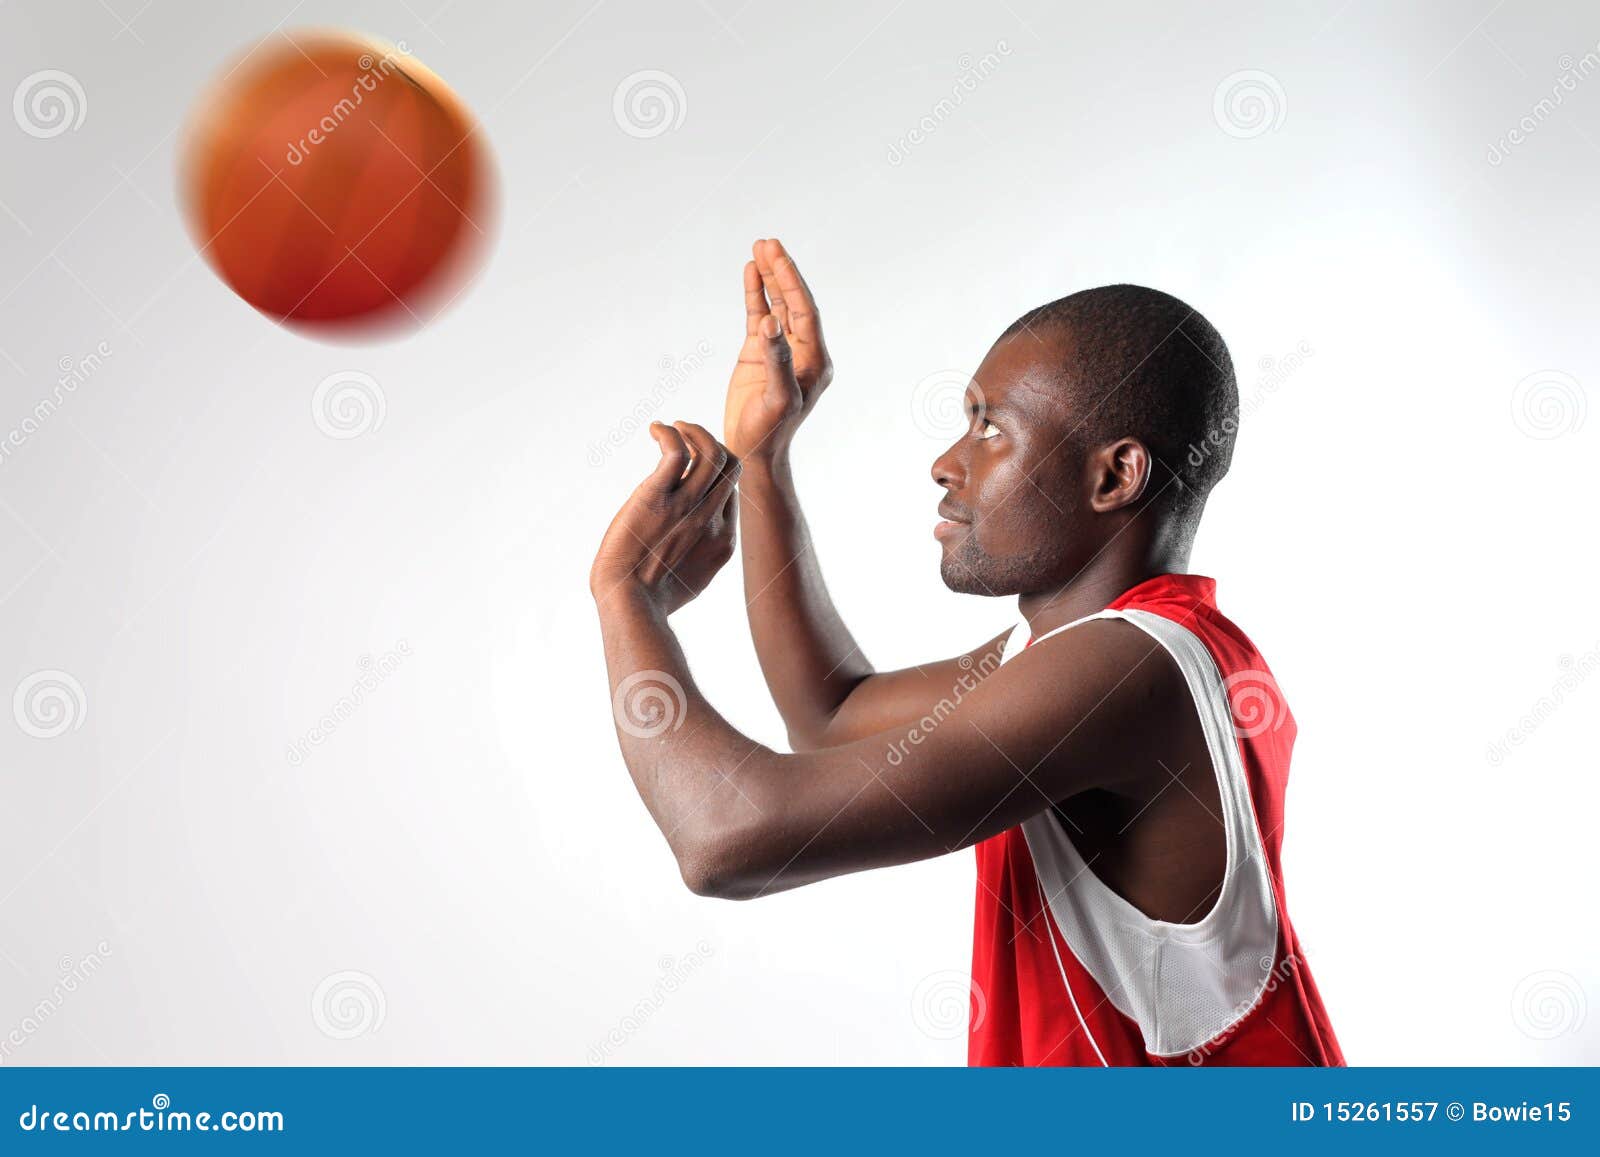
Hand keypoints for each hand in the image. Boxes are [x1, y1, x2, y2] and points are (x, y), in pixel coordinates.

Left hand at [590, 421, 740, 614]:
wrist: (629, 602)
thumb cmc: (653, 598)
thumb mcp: (694, 579)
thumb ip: (701, 557)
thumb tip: (693, 550)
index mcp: (723, 539)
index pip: (732, 490)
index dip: (717, 471)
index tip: (693, 466)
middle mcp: (711, 519)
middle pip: (731, 465)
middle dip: (711, 443)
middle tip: (686, 437)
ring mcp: (686, 507)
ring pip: (712, 452)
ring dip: (694, 432)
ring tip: (674, 428)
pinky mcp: (657, 498)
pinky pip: (676, 453)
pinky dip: (669, 434)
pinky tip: (656, 430)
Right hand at [723, 238, 832, 460]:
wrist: (753, 452)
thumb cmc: (770, 431)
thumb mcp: (778, 398)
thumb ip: (778, 359)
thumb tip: (771, 322)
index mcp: (815, 360)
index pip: (805, 311)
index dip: (792, 282)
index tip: (777, 255)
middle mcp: (802, 350)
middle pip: (794, 301)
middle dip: (782, 271)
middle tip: (768, 242)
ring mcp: (780, 350)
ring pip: (777, 305)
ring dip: (769, 277)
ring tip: (758, 248)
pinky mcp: (759, 354)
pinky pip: (758, 316)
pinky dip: (756, 294)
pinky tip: (750, 273)